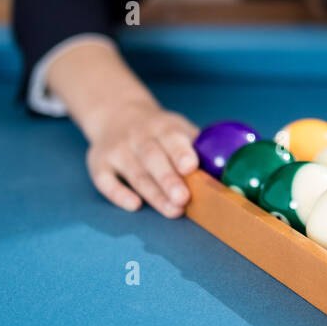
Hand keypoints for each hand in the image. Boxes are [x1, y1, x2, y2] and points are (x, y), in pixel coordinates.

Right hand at [84, 99, 199, 217]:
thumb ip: (199, 146)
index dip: (181, 153)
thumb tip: (227, 169)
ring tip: (173, 211)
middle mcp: (137, 137)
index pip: (172, 138)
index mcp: (162, 126)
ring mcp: (117, 150)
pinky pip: (105, 180)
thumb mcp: (177, 127)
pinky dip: (118, 194)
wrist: (117, 114)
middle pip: (153, 159)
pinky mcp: (99, 164)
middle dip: (169, 180)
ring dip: (154, 194)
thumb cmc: (159, 131)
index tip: (191, 167)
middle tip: (184, 199)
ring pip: (135, 174)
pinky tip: (135, 205)